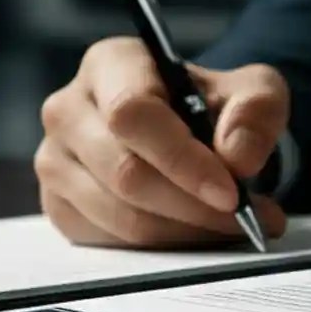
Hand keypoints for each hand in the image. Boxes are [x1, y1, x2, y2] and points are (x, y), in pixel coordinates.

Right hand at [35, 37, 288, 245]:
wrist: (186, 131)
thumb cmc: (211, 105)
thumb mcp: (252, 92)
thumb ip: (256, 112)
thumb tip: (237, 157)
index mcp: (110, 64)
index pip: (132, 113)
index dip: (181, 159)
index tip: (230, 193)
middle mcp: (68, 109)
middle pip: (124, 172)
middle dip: (192, 206)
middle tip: (243, 218)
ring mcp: (54, 160)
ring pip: (118, 215)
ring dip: (183, 231)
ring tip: (230, 227)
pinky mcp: (58, 205)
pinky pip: (109, 242)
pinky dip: (161, 247)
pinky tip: (193, 233)